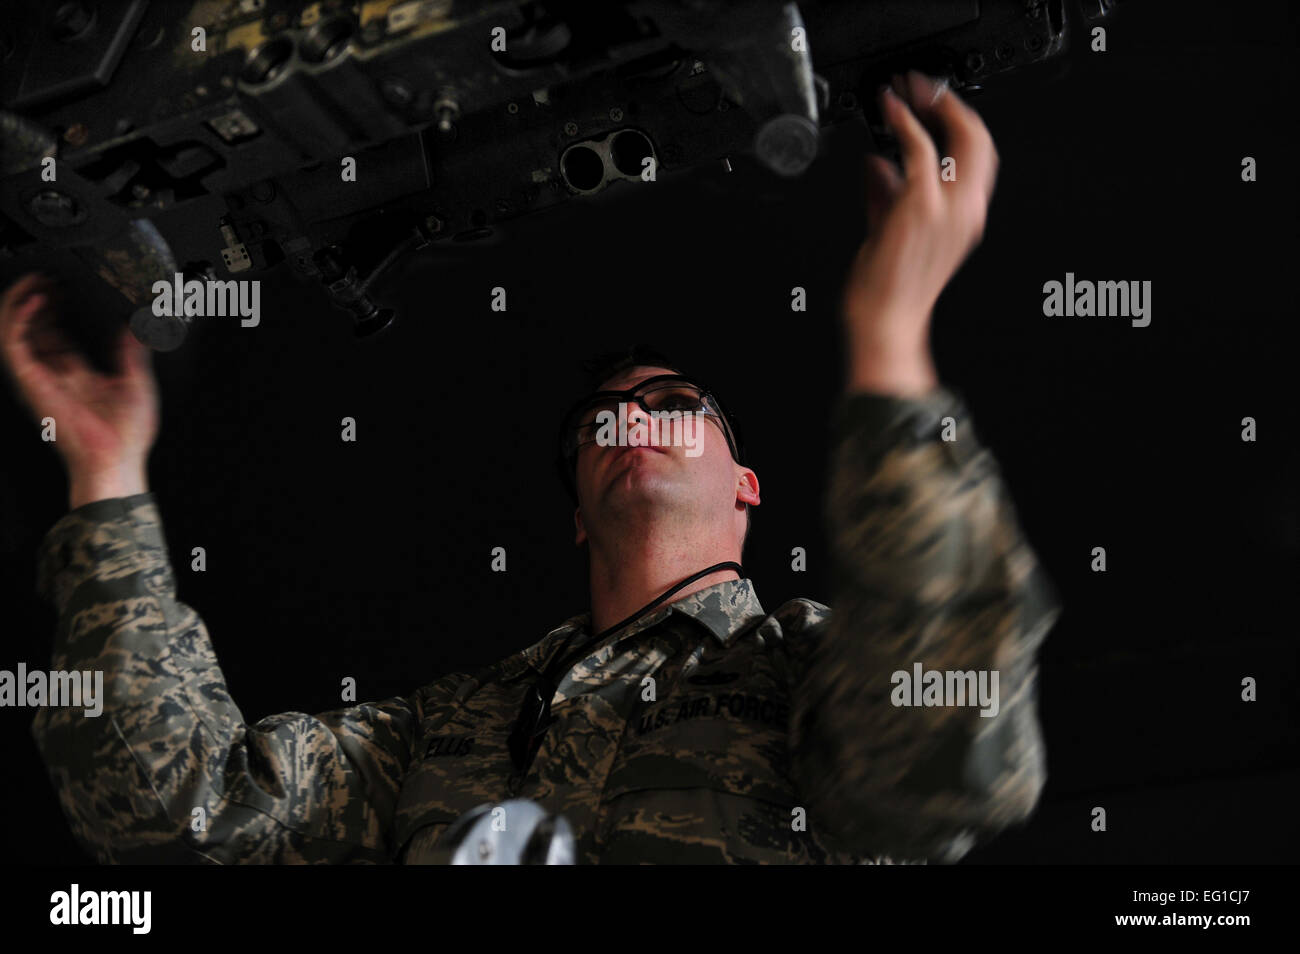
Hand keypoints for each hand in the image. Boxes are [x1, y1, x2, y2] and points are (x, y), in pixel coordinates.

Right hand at [0, 274, 158, 506]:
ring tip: (37, 281)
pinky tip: (34, 301)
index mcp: (77, 375)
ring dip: (21, 303)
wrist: (117, 459)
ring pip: (16, 332)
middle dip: (37, 300)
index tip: (64, 288)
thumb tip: (137, 330)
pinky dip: (19, 320)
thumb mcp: (137, 384)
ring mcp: (41, 378)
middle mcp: (54, 374)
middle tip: (49, 279)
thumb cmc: (127, 435)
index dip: (56, 309)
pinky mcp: (33, 382)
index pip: (56, 334)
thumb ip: (132, 354)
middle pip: (33, 329)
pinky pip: (14, 345)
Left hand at [843, 70, 999, 395]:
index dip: (960, 123)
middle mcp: (966, 211)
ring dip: (932, 105)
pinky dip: (906, 123)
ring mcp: (948, 208)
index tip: (937, 105)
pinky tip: (892, 112)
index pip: (978, 158)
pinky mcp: (922, 206)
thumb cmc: (888, 288)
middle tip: (926, 88)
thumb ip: (887, 194)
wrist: (885, 321)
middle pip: (981, 140)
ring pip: (961, 136)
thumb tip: (878, 162)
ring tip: (909, 93)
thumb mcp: (891, 231)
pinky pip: (919, 150)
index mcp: (966, 218)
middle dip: (954, 105)